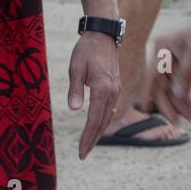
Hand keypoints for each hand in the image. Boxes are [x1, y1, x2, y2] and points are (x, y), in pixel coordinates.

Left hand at [67, 31, 119, 158]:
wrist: (102, 35)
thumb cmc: (86, 50)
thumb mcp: (75, 67)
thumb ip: (75, 88)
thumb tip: (74, 109)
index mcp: (102, 88)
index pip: (94, 119)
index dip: (87, 137)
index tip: (81, 151)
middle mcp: (112, 91)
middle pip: (103, 122)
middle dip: (93, 139)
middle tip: (83, 154)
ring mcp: (116, 89)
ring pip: (108, 117)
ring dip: (98, 132)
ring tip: (88, 144)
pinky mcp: (115, 87)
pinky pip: (110, 109)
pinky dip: (103, 121)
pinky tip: (97, 126)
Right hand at [150, 11, 190, 123]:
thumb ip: (186, 73)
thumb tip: (176, 94)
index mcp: (162, 49)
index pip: (154, 75)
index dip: (149, 94)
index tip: (146, 110)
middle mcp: (165, 58)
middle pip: (162, 86)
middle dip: (169, 104)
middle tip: (176, 122)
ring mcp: (175, 66)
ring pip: (173, 91)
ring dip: (180, 105)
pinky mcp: (186, 71)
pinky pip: (182, 89)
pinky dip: (187, 100)